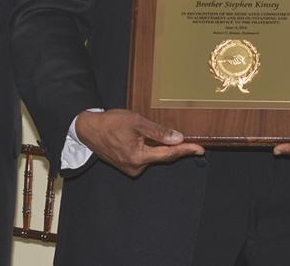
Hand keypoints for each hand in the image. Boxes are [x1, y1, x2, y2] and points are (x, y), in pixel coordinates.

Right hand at [74, 109, 203, 176]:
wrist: (89, 129)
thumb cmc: (110, 123)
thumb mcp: (136, 122)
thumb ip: (158, 132)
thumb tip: (177, 139)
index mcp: (138, 157)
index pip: (168, 154)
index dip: (186, 151)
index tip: (200, 150)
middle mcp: (135, 167)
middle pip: (162, 157)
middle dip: (176, 149)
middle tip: (193, 143)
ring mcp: (130, 168)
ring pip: (153, 156)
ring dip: (161, 147)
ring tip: (162, 135)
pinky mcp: (127, 165)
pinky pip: (145, 157)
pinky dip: (151, 148)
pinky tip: (150, 139)